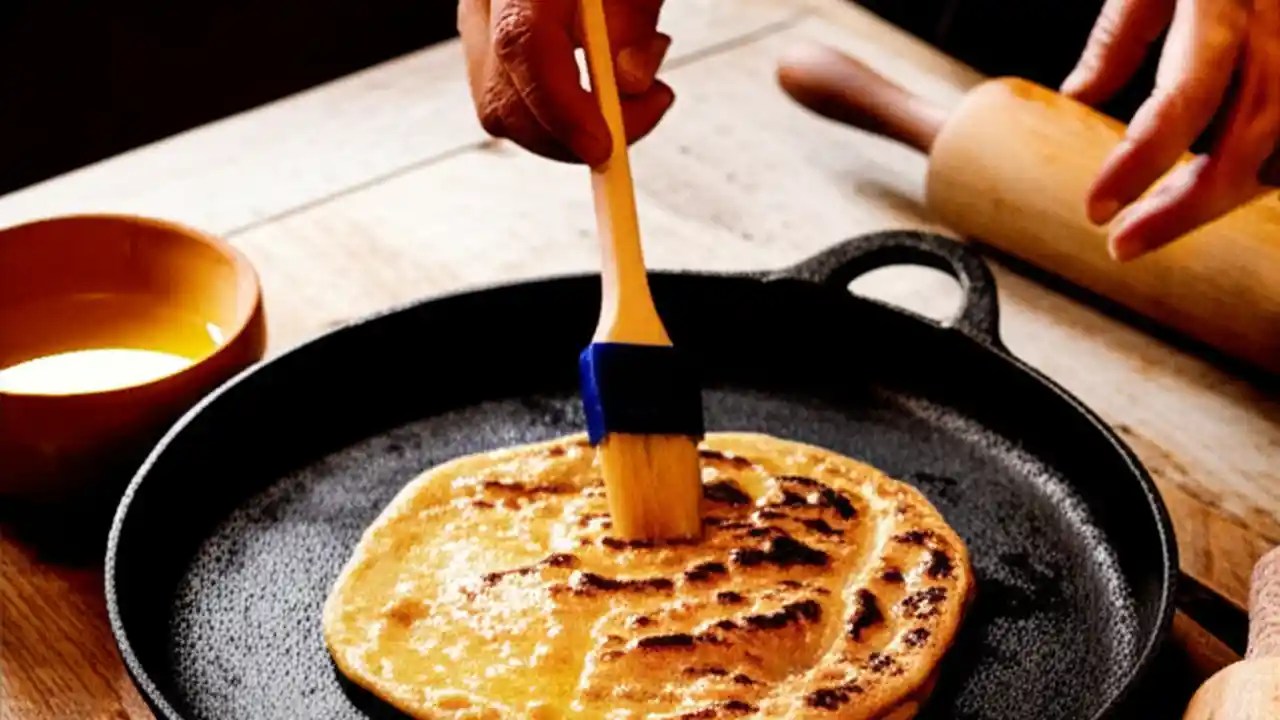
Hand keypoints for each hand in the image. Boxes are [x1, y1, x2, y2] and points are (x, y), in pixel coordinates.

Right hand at [457, 0, 673, 164]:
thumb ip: (635, 19)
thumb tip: (630, 82)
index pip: (524, 46)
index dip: (563, 108)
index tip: (606, 145)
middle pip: (502, 96)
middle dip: (572, 134)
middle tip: (641, 115)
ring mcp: (477, 20)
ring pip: (502, 109)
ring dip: (570, 126)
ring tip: (636, 86)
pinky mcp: (486, 41)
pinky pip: (511, 99)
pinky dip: (560, 112)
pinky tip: (603, 81)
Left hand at [1061, 0, 1279, 260]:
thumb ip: (1119, 35)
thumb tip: (1080, 96)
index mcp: (1225, 11)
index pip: (1181, 102)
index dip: (1139, 163)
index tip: (1097, 207)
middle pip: (1242, 146)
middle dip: (1182, 210)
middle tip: (1124, 242)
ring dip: (1222, 197)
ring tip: (1160, 218)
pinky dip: (1262, 173)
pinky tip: (1220, 183)